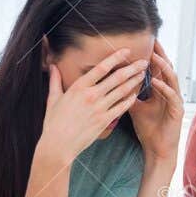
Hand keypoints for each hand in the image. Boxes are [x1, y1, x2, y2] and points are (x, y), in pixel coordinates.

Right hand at [36, 48, 149, 168]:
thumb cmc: (54, 122)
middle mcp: (91, 95)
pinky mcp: (104, 121)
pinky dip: (129, 100)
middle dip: (132, 68)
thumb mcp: (53, 99)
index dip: (116, 58)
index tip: (126, 51)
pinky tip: (136, 94)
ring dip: (134, 82)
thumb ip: (55, 80)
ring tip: (143, 74)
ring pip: (121, 91)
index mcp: (79, 87)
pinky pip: (121, 108)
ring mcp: (99, 109)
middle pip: (116, 78)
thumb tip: (52, 66)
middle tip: (144, 61)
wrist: (59, 145)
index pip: (101, 68)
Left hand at [128, 41, 183, 163]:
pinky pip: (172, 96)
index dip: (152, 55)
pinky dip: (164, 88)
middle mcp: (170, 93)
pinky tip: (156, 81)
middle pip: (167, 69)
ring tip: (154, 57)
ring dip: (163, 68)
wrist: (157, 149)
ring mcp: (175, 101)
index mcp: (161, 91)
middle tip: (153, 40)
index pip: (157, 69)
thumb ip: (128, 94)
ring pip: (172, 79)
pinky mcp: (177, 111)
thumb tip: (113, 83)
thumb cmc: (148, 130)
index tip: (143, 42)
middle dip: (160, 55)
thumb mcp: (134, 108)